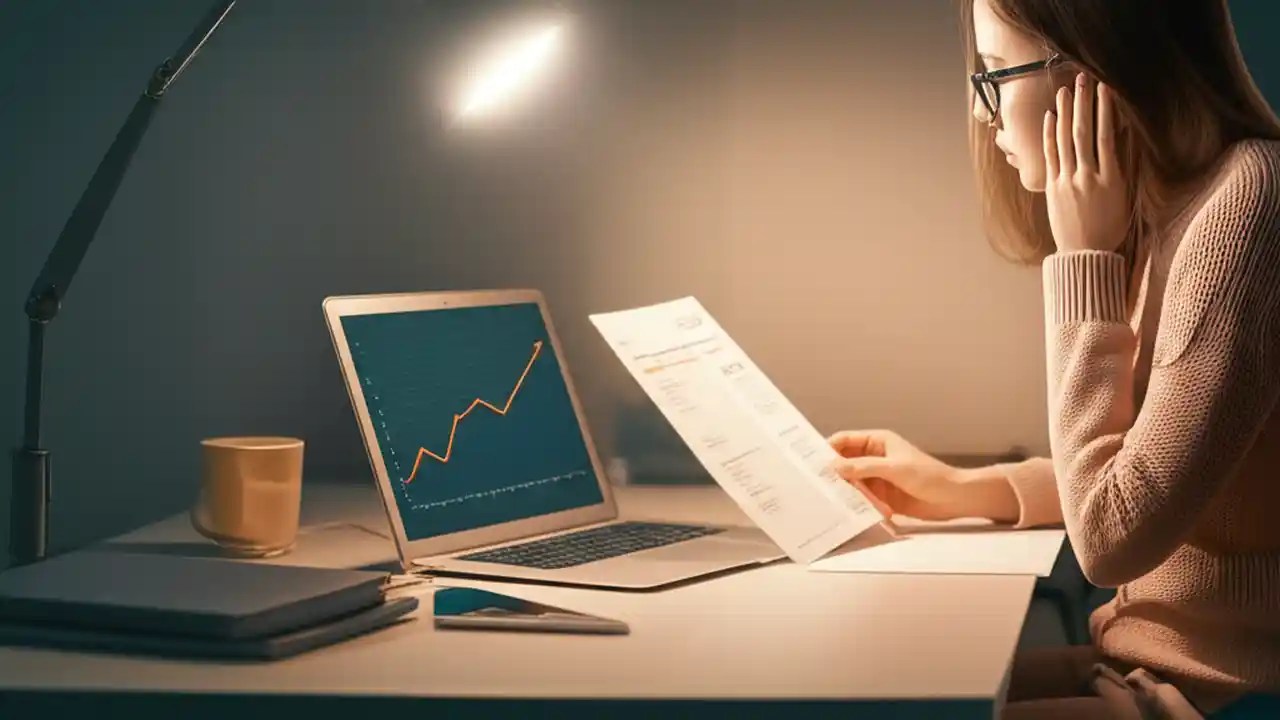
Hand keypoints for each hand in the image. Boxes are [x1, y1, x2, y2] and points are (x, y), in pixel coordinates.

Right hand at [826, 429, 968, 520]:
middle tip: (817, 485)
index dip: (828, 449)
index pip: (844, 440)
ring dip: (845, 491)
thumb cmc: (930, 476)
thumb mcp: (895, 468)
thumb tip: (835, 466)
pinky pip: (861, 497)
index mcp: (878, 441)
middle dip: (834, 473)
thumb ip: (864, 467)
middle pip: (844, 462)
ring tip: (833, 501)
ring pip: (851, 482)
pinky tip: (849, 511)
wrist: (954, 499)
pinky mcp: (881, 496)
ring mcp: (877, 477)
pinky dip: (855, 503)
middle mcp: (874, 457)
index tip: (812, 462)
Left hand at [1043, 72, 1130, 252]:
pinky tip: (1049, 118)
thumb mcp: (1124, 198)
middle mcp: (1088, 177)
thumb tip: (1121, 139)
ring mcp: (1068, 182)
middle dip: (1083, 104)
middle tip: (1083, 79)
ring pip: (1064, 142)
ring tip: (1065, 91)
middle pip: (1083, 133)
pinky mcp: (1052, 188)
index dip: (1105, 111)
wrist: (1085, 254)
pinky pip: (1050, 157)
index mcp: (1112, 179)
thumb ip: (1121, 168)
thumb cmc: (1110, 227)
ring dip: (1064, 114)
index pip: (1107, 137)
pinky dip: (1049, 136)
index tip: (1105, 89)